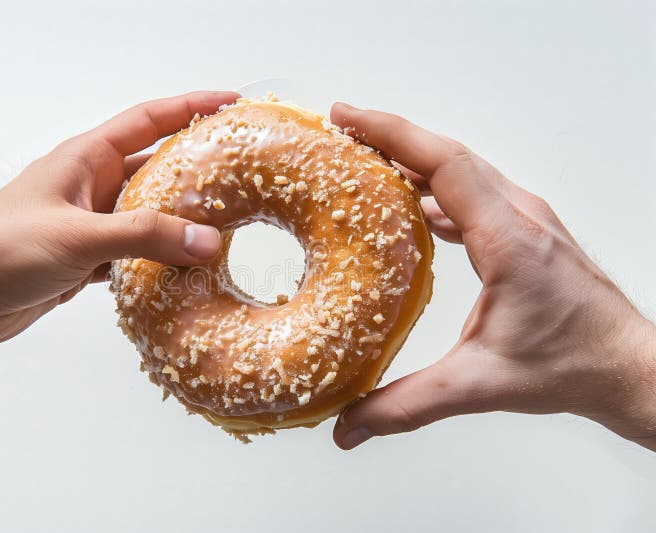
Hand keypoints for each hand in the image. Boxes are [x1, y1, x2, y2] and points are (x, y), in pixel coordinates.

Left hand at [0, 91, 236, 408]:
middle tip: (242, 172)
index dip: (190, 107)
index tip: (229, 103)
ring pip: (148, 215)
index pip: (148, 120)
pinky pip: (135, 252)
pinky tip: (183, 270)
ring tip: (225, 226)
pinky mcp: (85, 259)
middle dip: (198, 168)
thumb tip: (206, 241)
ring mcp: (89, 223)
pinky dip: (160, 259)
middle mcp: (91, 186)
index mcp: (86, 159)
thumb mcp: (77, 236)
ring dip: (181, 221)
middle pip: (156, 168)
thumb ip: (143, 237)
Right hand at [329, 103, 655, 450]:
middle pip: (447, 154)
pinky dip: (435, 187)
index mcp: (509, 239)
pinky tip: (413, 206)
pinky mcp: (525, 233)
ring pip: (462, 170)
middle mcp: (520, 217)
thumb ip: (409, 405)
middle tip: (341, 129)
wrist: (628, 367)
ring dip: (413, 158)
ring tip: (366, 160)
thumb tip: (349, 425)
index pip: (444, 163)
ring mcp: (526, 221)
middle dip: (390, 136)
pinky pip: (473, 193)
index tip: (346, 117)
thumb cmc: (574, 366)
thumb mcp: (482, 385)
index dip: (391, 134)